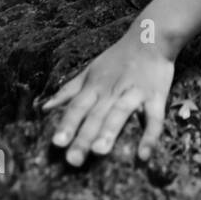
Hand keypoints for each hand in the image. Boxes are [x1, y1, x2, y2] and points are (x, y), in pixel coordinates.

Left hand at [42, 24, 175, 166]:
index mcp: (95, 85)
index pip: (78, 106)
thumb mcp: (90, 71)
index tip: (57, 144)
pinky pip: (154, 117)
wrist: (151, 38)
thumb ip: (68, 91)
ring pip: (121, 112)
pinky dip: (150, 135)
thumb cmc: (117, 59)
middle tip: (73, 160)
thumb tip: (44, 108)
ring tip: (99, 152)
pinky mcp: (156, 96)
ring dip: (110, 130)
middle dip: (84, 136)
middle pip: (96, 114)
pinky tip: (144, 155)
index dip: (67, 124)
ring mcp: (135, 92)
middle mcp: (113, 90)